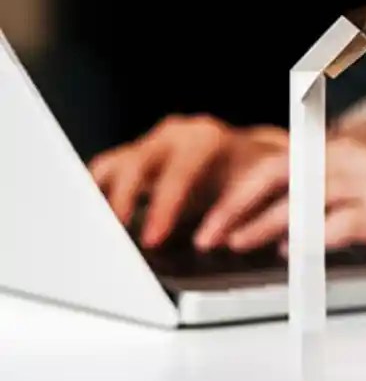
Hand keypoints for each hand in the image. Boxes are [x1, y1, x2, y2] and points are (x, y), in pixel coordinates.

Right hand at [88, 115, 285, 246]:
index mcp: (205, 140)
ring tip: (97, 232)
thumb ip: (236, 215)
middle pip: (136, 165)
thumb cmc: (255, 176)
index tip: (152, 239)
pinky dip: (97, 194)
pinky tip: (94, 221)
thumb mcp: (253, 192)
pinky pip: (107, 171)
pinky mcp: (136, 156)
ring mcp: (152, 143)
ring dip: (101, 198)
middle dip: (123, 203)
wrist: (251, 156)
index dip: (163, 209)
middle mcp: (174, 136)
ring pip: (114, 166)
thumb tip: (217, 245)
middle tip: (115, 238)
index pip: (177, 174)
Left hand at [194, 128, 365, 254]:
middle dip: (234, 205)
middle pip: (275, 174)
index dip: (237, 192)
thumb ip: (324, 204)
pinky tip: (290, 256)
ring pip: (298, 201)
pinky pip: (333, 227)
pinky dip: (306, 243)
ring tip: (235, 245)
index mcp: (342, 150)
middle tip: (207, 233)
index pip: (274, 164)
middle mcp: (351, 157)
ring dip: (259, 226)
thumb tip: (277, 232)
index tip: (210, 219)